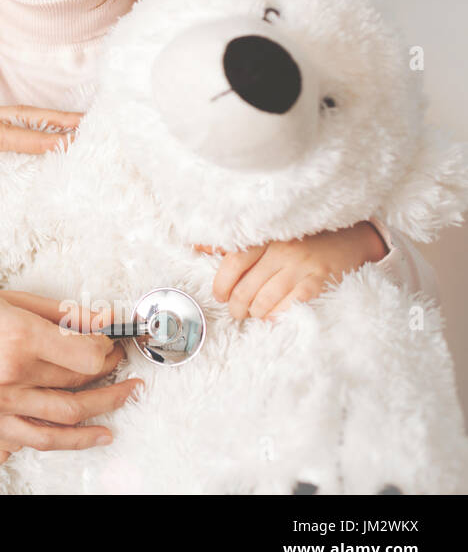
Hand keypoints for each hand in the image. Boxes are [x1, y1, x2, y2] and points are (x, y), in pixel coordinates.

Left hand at [0, 105, 80, 231]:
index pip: (1, 133)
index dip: (37, 140)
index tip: (71, 144)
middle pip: (14, 117)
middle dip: (53, 120)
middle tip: (91, 124)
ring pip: (6, 121)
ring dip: (40, 124)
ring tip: (75, 129)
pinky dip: (19, 134)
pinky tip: (32, 145)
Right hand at [0, 289, 142, 457]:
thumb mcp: (9, 299)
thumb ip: (58, 313)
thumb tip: (99, 320)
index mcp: (19, 336)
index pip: (85, 355)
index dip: (105, 349)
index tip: (107, 343)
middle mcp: (12, 373)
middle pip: (79, 384)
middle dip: (110, 375)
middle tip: (121, 367)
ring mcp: (1, 403)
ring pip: (68, 416)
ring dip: (104, 408)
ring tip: (123, 397)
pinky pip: (42, 439)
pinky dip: (75, 440)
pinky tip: (98, 433)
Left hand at [196, 220, 388, 321]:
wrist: (354, 237)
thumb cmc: (306, 239)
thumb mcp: (271, 234)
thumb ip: (237, 243)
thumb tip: (196, 245)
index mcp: (267, 237)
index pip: (234, 261)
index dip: (222, 283)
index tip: (220, 295)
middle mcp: (282, 250)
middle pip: (246, 287)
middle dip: (237, 306)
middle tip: (237, 312)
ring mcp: (301, 266)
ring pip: (264, 301)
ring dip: (255, 314)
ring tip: (254, 314)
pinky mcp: (319, 282)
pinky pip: (288, 307)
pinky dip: (277, 316)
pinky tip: (273, 317)